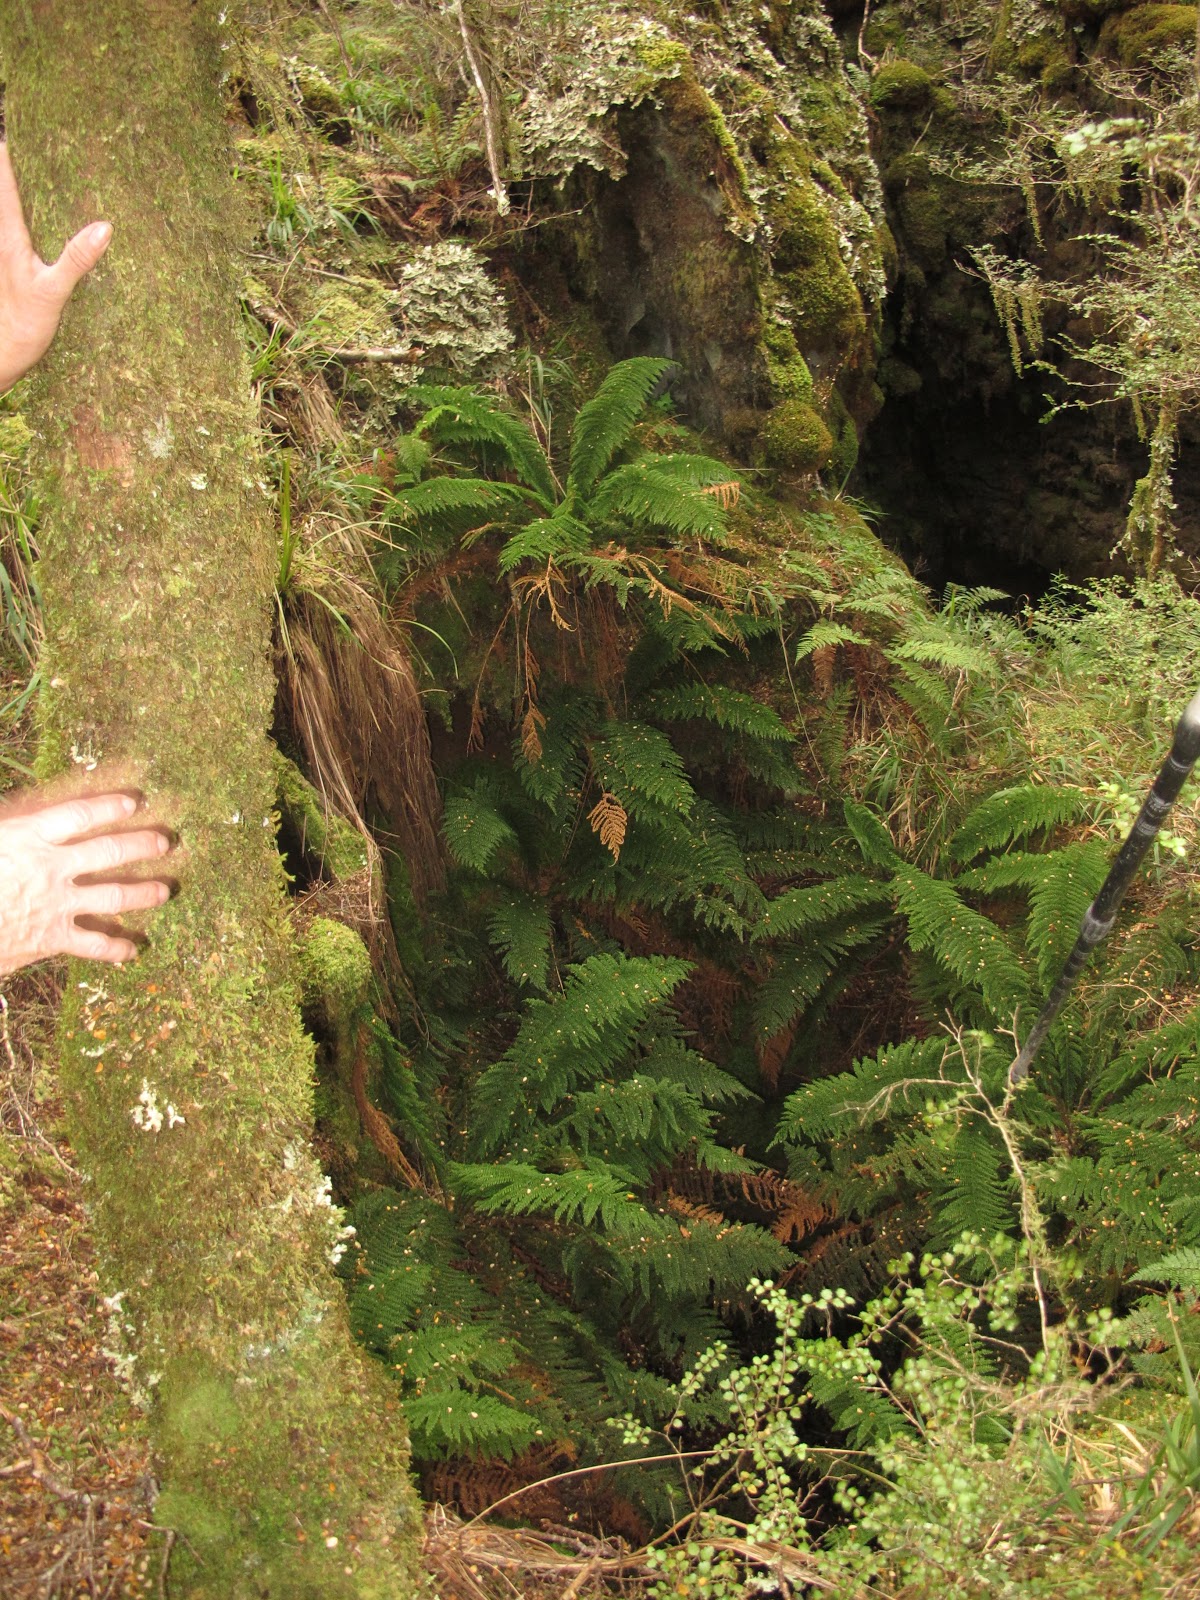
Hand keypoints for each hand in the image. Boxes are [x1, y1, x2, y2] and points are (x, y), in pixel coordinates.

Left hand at [0, 142, 111, 394]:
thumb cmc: (19, 326)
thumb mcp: (52, 293)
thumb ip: (76, 259)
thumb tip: (104, 227)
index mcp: (7, 235)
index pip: (4, 181)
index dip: (7, 152)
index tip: (16, 129)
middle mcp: (1, 238)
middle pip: (5, 191)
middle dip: (14, 167)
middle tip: (32, 143)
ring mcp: (4, 254)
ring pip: (9, 212)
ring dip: (20, 193)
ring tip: (40, 175)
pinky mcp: (9, 270)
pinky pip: (16, 234)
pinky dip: (26, 220)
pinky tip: (43, 223)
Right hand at [0, 791, 172, 975]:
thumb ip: (8, 828)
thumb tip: (11, 814)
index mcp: (27, 837)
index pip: (78, 815)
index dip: (108, 806)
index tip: (132, 803)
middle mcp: (51, 867)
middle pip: (108, 851)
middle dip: (141, 845)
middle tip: (165, 842)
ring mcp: (56, 904)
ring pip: (113, 895)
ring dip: (143, 892)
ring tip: (164, 891)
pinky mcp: (52, 937)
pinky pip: (93, 944)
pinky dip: (115, 948)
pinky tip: (132, 951)